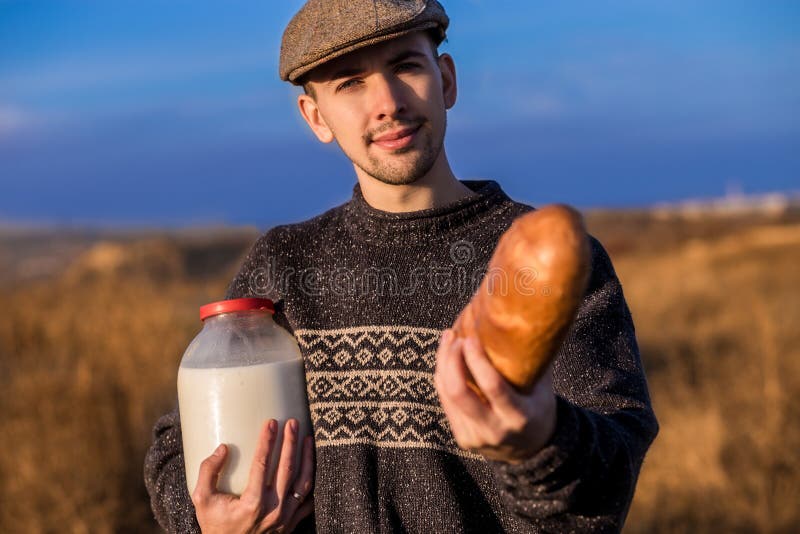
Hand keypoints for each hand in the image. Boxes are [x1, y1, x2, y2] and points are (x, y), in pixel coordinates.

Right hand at [191, 419, 314, 532]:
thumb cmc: (216, 525)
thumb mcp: (202, 500)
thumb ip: (208, 472)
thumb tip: (222, 448)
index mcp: (251, 503)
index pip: (262, 464)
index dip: (267, 441)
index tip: (271, 423)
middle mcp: (272, 510)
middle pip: (287, 468)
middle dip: (290, 442)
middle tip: (292, 423)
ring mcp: (285, 518)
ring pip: (303, 482)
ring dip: (307, 458)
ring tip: (307, 438)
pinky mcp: (292, 523)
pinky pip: (308, 499)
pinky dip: (312, 481)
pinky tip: (311, 465)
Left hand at [434, 330, 556, 463]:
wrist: (533, 451)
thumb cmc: (538, 408)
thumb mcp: (542, 388)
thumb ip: (533, 360)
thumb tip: (526, 322)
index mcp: (518, 417)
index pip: (492, 386)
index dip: (476, 359)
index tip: (470, 337)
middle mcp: (494, 430)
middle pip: (458, 392)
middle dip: (451, 359)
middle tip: (455, 336)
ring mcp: (475, 437)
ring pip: (447, 395)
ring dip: (443, 363)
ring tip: (448, 338)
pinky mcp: (462, 438)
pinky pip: (445, 402)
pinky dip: (442, 377)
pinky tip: (446, 359)